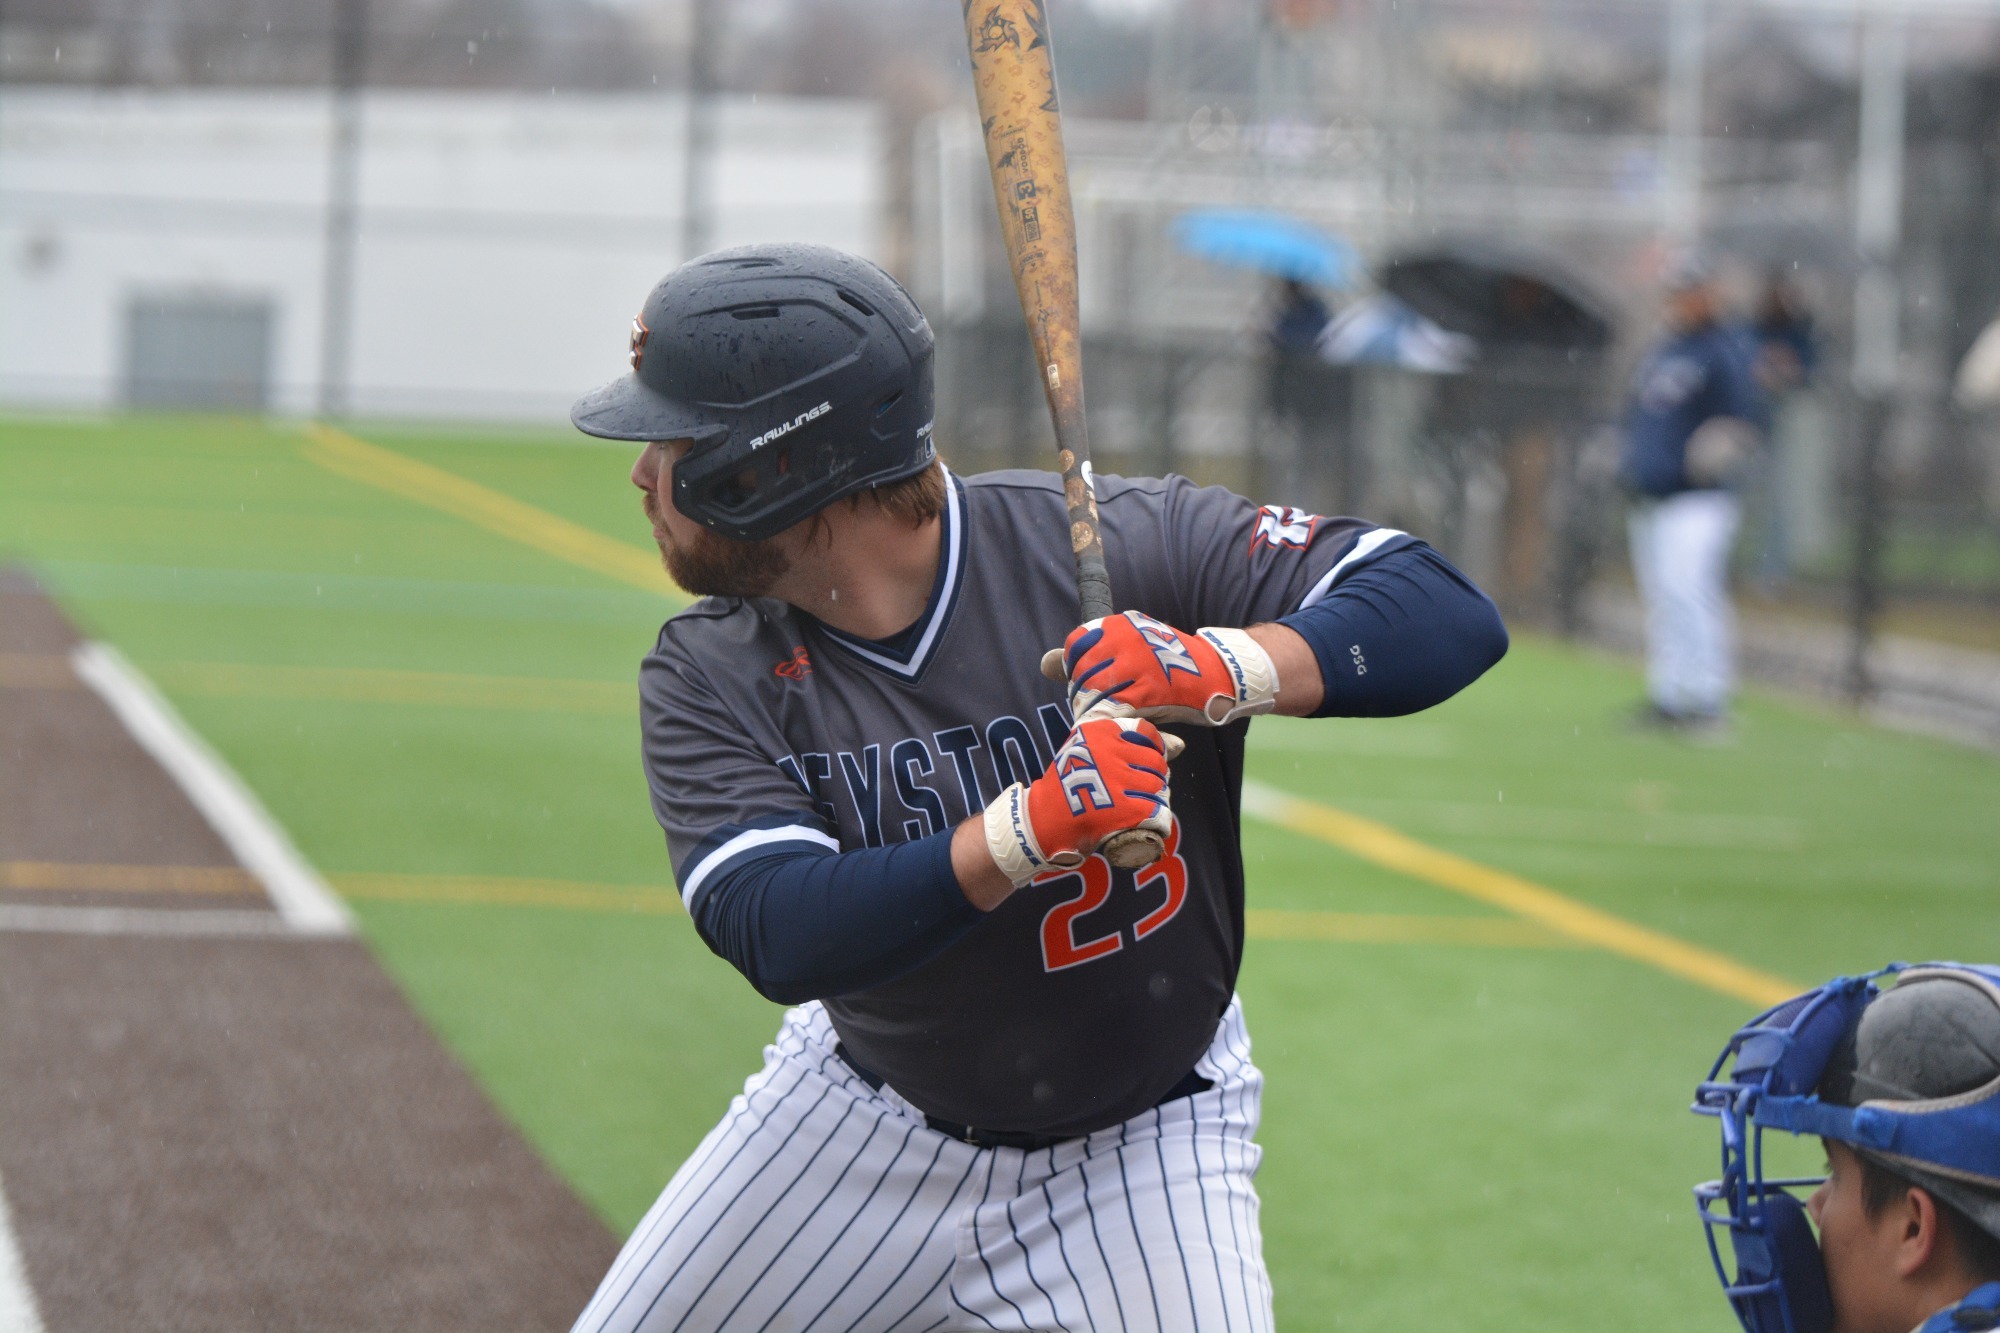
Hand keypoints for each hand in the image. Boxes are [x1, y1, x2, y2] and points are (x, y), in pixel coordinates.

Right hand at [981, 717, 1182, 885]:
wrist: (1045, 818)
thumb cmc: (1069, 782)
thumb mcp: (1087, 749)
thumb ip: (1128, 742)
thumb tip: (1180, 745)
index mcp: (1100, 731)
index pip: (1146, 732)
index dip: (1152, 749)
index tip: (1144, 762)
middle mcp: (1109, 752)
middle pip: (1156, 762)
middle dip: (1154, 776)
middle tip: (1140, 789)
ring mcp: (1117, 780)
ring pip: (1158, 786)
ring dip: (1155, 797)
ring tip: (1139, 804)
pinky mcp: (1123, 809)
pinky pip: (1157, 810)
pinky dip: (1157, 818)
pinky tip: (1145, 820)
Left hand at [1041, 610, 1278, 726]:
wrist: (1218, 673)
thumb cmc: (1167, 668)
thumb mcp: (1125, 654)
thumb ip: (1083, 660)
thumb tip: (1044, 664)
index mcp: (1117, 624)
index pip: (1076, 648)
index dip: (1081, 673)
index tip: (1098, 684)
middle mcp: (1125, 637)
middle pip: (1083, 675)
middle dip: (1090, 696)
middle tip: (1112, 706)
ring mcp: (1138, 661)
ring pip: (1095, 694)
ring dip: (1103, 712)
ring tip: (1124, 715)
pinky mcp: (1150, 687)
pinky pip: (1116, 710)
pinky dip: (1117, 722)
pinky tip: (1130, 724)